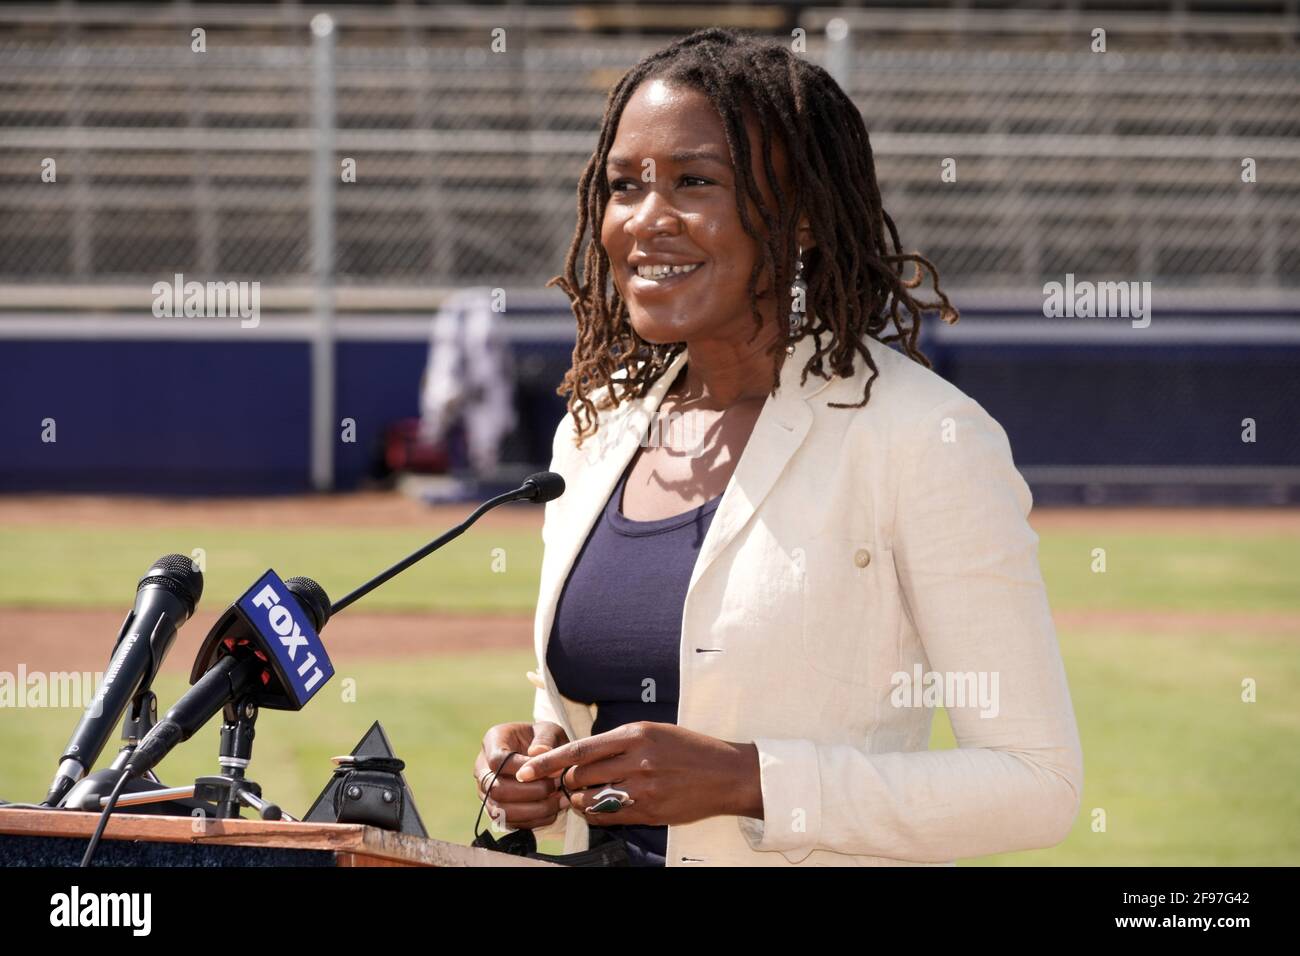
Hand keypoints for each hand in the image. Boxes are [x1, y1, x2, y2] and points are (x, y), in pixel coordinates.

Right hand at [473, 720, 569, 829]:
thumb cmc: (544, 739)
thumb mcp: (550, 730)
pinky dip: (535, 820)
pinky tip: (553, 810)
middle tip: (556, 786)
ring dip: (534, 810)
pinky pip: (510, 823)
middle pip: (496, 789)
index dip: (521, 769)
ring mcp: (486, 791)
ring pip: (501, 811)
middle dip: (531, 792)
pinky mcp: (497, 810)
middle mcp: (483, 768)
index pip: (497, 760)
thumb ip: (545, 739)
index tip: (549, 770)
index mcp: (493, 741)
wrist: (541, 754)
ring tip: (559, 800)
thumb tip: (538, 753)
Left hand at [514, 722, 761, 827]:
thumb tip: (580, 752)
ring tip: (581, 795)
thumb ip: (618, 741)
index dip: (548, 761)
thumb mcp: (653, 732)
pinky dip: (596, 814)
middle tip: (563, 783)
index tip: (525, 769)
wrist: (726, 774)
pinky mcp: (650, 810)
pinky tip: (597, 808)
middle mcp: (637, 759)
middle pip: (580, 774)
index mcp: (635, 734)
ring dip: (579, 799)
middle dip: (565, 781)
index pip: (579, 748)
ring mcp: (643, 787)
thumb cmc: (688, 749)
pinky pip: (609, 816)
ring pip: (591, 798)